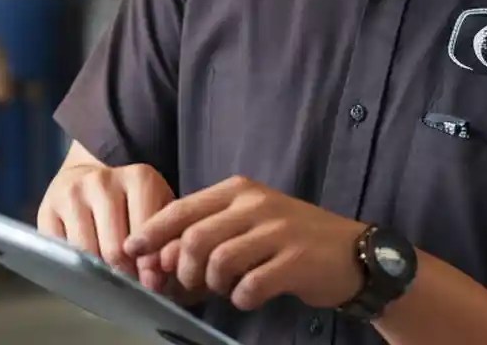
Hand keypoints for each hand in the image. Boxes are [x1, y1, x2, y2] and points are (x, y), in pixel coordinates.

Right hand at [37, 162, 177, 288]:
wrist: (86, 180)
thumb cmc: (130, 205)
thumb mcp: (157, 213)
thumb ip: (164, 244)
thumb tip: (153, 281)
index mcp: (139, 178)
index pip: (146, 236)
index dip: (150, 266)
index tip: (151, 280)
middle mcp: (102, 180)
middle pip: (115, 249)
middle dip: (125, 274)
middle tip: (128, 281)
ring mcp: (71, 193)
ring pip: (86, 253)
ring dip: (98, 272)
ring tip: (108, 272)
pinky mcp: (47, 210)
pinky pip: (62, 254)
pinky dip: (74, 266)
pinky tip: (84, 263)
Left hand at [124, 176, 366, 311]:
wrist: (353, 252)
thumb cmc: (291, 237)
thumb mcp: (247, 222)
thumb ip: (207, 233)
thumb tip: (161, 258)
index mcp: (239, 190)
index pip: (182, 209)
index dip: (152, 233)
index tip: (132, 252)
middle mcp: (256, 204)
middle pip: (195, 237)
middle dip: (182, 267)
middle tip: (188, 284)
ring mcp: (278, 231)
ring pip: (219, 261)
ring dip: (212, 284)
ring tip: (223, 288)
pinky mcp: (296, 261)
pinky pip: (251, 285)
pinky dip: (241, 297)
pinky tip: (249, 295)